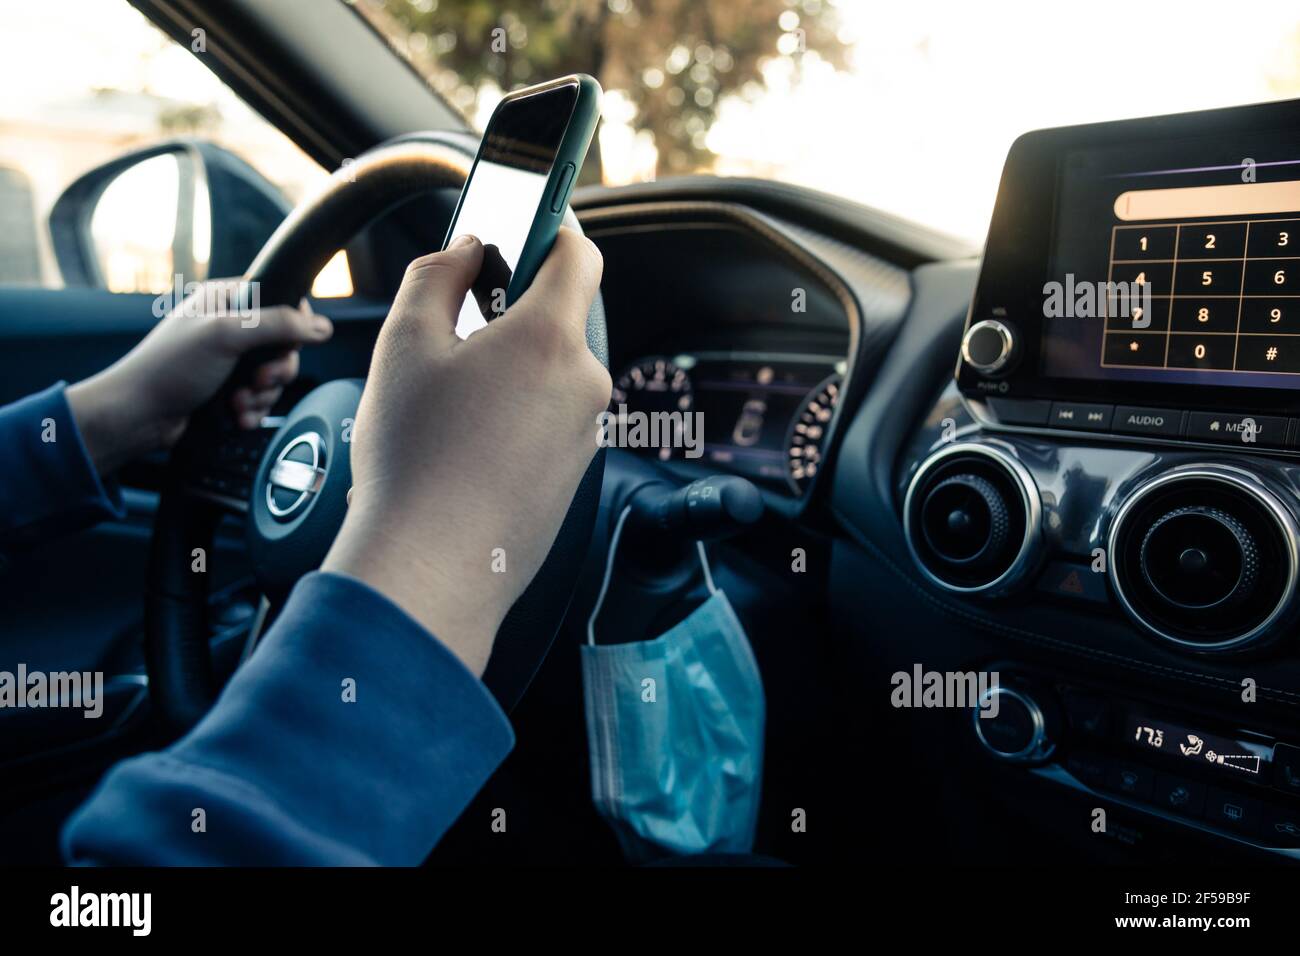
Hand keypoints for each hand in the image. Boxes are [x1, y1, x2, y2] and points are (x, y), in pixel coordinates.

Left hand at [67, 280, 332, 474]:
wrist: (137, 416)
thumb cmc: (168, 368)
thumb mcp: (226, 336)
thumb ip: (278, 326)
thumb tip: (322, 326)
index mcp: (226, 299)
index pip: (282, 301)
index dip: (293, 328)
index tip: (285, 347)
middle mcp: (230, 326)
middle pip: (284, 345)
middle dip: (275, 371)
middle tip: (257, 381)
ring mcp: (229, 358)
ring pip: (274, 376)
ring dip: (262, 396)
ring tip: (236, 402)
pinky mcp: (227, 387)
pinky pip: (260, 398)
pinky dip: (253, 409)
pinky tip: (236, 415)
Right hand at [323, 229, 608, 675]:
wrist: (431, 570)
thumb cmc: (414, 460)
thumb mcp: (404, 345)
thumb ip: (435, 276)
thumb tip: (463, 251)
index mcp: (550, 339)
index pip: (579, 255)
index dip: (550, 231)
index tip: (520, 230)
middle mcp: (584, 384)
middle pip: (557, 321)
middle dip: (509, 317)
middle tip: (453, 336)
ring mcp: (586, 434)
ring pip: (549, 377)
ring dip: (508, 374)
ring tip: (448, 407)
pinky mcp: (575, 476)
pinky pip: (549, 424)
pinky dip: (514, 420)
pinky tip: (465, 448)